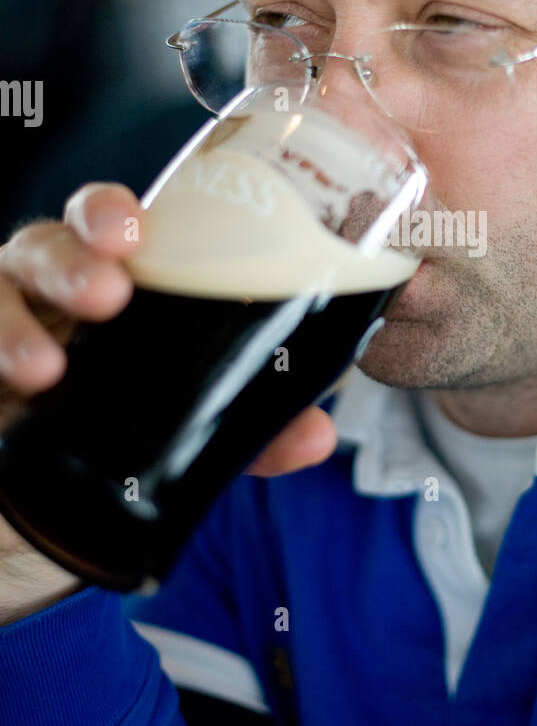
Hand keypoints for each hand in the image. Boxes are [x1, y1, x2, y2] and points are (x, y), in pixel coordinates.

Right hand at [0, 181, 336, 619]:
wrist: (39, 512)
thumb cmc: (120, 430)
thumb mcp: (186, 430)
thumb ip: (247, 429)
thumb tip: (317, 434)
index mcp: (106, 284)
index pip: (100, 225)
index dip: (108, 213)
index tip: (132, 234)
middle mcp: (41, 296)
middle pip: (41, 245)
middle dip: (70, 259)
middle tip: (107, 295)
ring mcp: (1, 329)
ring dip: (12, 325)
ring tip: (44, 371)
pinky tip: (1, 398)